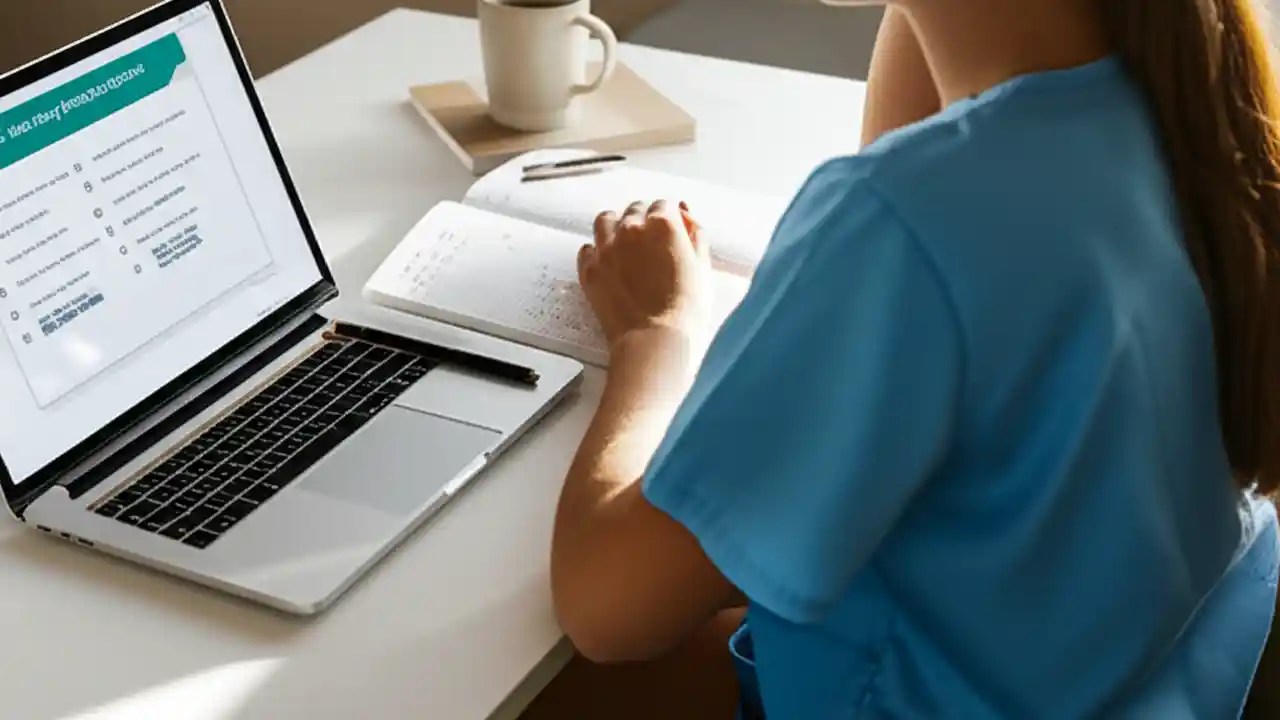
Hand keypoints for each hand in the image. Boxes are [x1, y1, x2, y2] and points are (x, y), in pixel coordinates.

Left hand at [578, 199, 711, 348]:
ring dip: (615, 225)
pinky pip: (587, 248)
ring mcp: (606, 248)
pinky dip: (596, 251)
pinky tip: (607, 263)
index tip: (669, 228)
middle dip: (643, 219)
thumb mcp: (703, 266)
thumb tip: (685, 213)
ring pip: (605, 220)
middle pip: (634, 210)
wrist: (656, 340)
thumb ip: (695, 233)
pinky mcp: (590, 270)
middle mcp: (631, 229)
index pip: (664, 205)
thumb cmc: (686, 309)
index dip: (669, 217)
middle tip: (649, 241)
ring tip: (623, 242)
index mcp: (663, 224)